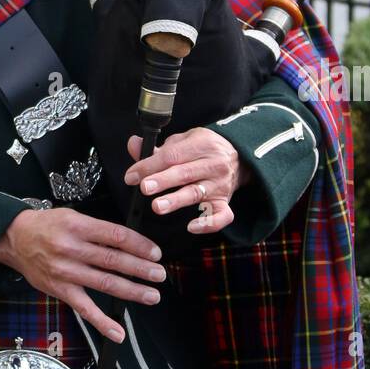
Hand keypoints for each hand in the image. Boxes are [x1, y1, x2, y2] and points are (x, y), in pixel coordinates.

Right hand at [0, 208, 165, 344]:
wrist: (14, 238)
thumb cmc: (47, 226)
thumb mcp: (73, 216)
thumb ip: (98, 228)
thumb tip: (129, 242)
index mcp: (78, 226)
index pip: (115, 236)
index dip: (138, 245)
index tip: (155, 253)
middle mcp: (72, 249)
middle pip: (113, 260)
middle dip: (140, 269)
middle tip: (160, 274)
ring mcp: (66, 272)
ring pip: (104, 284)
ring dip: (131, 291)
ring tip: (151, 295)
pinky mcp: (61, 290)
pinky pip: (84, 309)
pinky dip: (102, 322)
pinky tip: (118, 332)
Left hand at [123, 127, 250, 235]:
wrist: (237, 158)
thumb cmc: (203, 150)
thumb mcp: (184, 141)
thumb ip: (158, 147)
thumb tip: (133, 143)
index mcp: (201, 145)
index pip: (172, 155)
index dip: (150, 165)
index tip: (132, 176)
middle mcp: (213, 164)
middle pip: (184, 173)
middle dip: (162, 181)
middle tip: (144, 188)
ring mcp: (220, 185)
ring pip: (197, 194)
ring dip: (176, 200)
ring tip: (158, 206)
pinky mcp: (225, 203)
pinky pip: (221, 216)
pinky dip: (208, 223)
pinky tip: (191, 227)